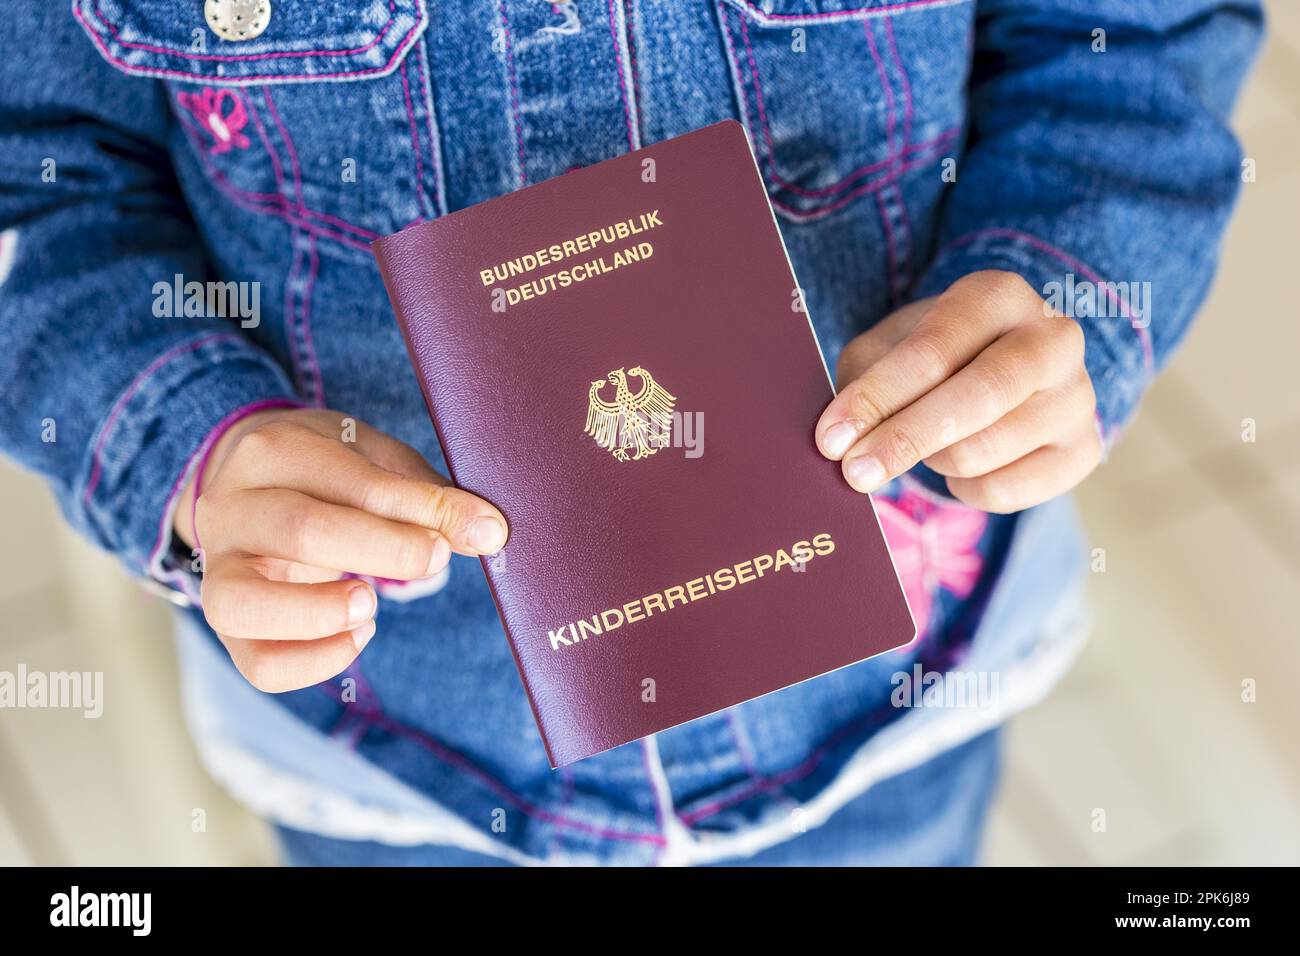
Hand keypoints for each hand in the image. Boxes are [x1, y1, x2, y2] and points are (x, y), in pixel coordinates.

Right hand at [174, 407, 507, 692]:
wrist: (244, 485)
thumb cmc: (323, 471)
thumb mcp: (371, 459)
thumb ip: (423, 494)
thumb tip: (486, 533)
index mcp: (275, 451)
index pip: (352, 481)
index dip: (421, 509)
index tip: (481, 528)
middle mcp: (234, 508)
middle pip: (300, 531)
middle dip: (385, 550)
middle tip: (436, 558)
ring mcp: (218, 568)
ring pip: (244, 604)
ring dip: (322, 613)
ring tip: (371, 606)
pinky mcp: (224, 621)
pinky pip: (256, 663)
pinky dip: (314, 663)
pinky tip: (358, 637)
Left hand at [816, 270, 1101, 512]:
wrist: (1002, 372)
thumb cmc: (933, 356)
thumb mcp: (889, 348)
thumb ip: (864, 380)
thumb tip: (839, 438)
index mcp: (999, 295)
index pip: (935, 349)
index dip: (879, 397)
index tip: (831, 437)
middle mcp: (1053, 338)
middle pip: (978, 396)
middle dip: (905, 439)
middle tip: (854, 472)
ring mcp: (1077, 396)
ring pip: (984, 451)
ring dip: (932, 459)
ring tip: (924, 444)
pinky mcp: (1082, 450)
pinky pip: (1004, 491)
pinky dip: (963, 488)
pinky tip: (960, 464)